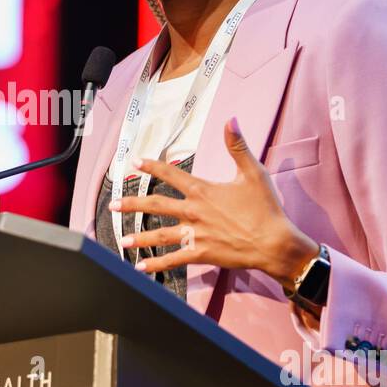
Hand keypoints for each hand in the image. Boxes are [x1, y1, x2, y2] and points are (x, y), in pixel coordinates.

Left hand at [110, 117, 319, 289]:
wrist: (273, 242)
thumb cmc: (265, 208)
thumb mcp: (252, 172)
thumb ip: (237, 146)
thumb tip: (230, 120)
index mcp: (202, 191)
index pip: (170, 174)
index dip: (151, 167)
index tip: (134, 162)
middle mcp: (193, 212)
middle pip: (156, 205)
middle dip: (132, 203)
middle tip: (113, 205)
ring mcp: (194, 234)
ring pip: (159, 234)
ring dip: (139, 236)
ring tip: (122, 239)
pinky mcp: (200, 254)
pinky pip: (173, 259)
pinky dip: (156, 263)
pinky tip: (141, 267)